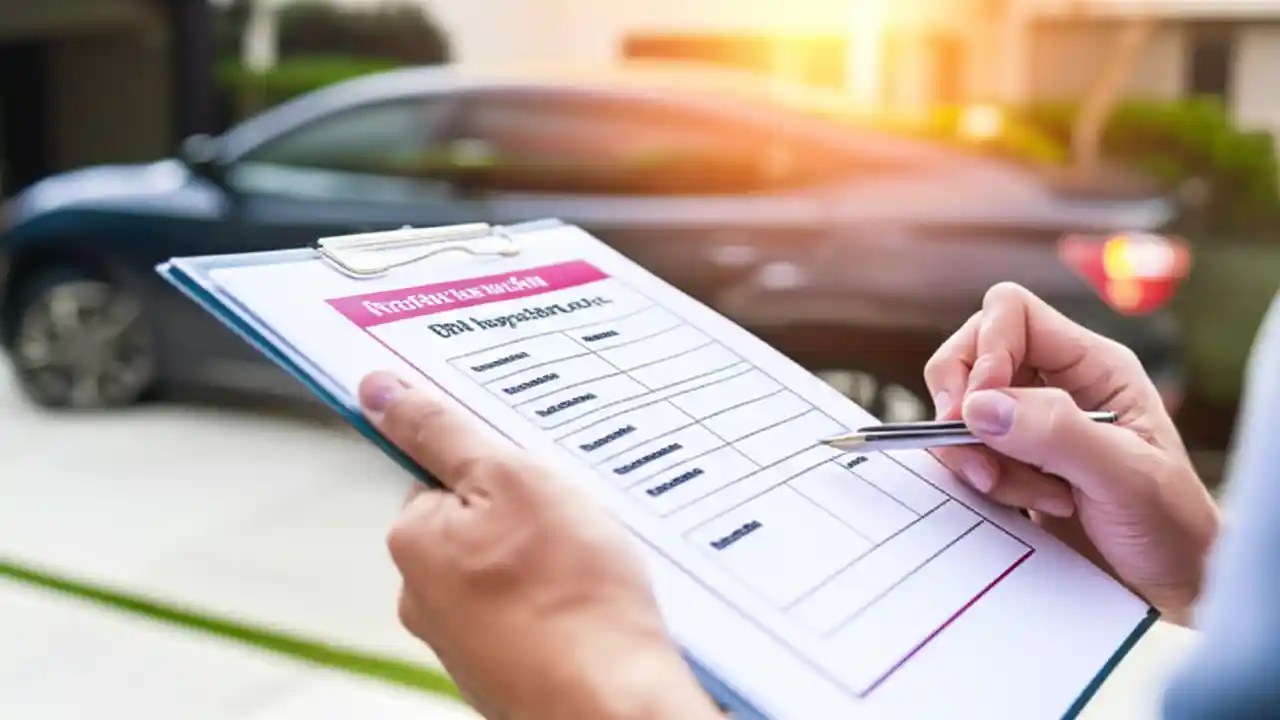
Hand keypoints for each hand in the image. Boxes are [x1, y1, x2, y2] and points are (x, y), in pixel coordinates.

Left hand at [359, 372, 719, 719]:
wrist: (612, 699)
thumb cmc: (570, 591)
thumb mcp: (509, 478)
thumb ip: (442, 431)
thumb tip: (378, 389)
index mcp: (414, 541)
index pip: (440, 472)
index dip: (493, 460)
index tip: (533, 463)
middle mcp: (426, 598)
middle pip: (477, 521)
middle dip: (526, 510)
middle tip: (572, 510)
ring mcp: (470, 642)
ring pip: (510, 568)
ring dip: (548, 556)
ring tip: (591, 559)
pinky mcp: (512, 668)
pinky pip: (536, 610)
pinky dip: (563, 599)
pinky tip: (595, 598)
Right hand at [924, 283, 1218, 623]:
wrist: (1168, 587)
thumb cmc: (1170, 528)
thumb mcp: (1126, 476)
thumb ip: (1057, 433)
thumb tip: (980, 405)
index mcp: (1091, 365)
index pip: (1011, 313)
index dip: (985, 349)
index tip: (979, 407)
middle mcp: (1052, 386)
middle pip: (969, 355)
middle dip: (964, 407)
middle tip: (984, 460)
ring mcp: (1023, 426)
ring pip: (958, 411)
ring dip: (977, 456)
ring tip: (1034, 495)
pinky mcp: (1004, 464)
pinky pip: (959, 454)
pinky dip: (977, 483)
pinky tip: (1027, 508)